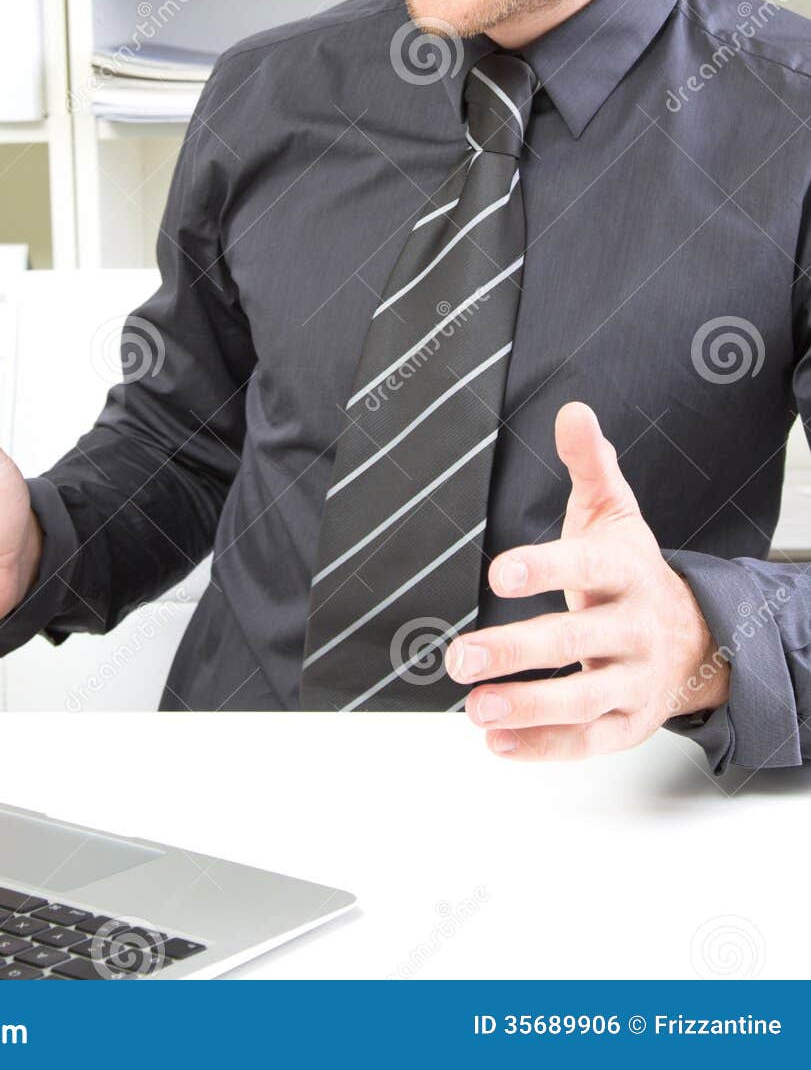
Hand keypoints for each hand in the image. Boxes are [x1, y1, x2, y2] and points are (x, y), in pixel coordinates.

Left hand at [445, 400, 729, 758]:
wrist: (699, 638)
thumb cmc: (634, 572)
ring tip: (476, 707)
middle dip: (516, 649)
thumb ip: (590, 465)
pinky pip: (589, 741)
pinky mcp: (629, 724)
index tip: (499, 572)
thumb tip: (572, 411)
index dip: (546, 567)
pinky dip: (544, 747)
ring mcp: (635, 681)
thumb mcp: (615, 514)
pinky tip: (498, 743)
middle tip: (459, 655)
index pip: (589, 566)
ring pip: (584, 699)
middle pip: (578, 641)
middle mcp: (635, 628)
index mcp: (627, 571)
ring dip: (528, 708)